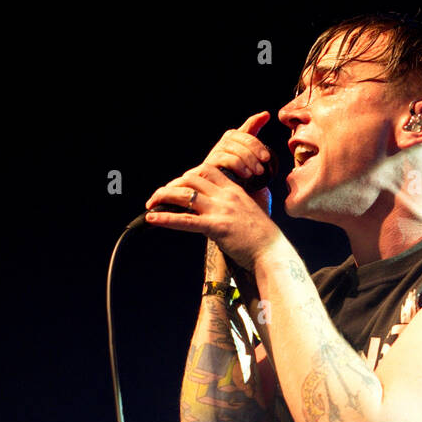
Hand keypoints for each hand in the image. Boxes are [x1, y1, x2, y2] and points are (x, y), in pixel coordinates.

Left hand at [144, 112, 282, 270]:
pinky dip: (166, 218)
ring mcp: (221, 210)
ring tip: (149, 204)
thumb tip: (216, 212)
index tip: (178, 184)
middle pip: (192, 178)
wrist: (272, 252)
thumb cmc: (262, 238)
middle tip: (159, 196)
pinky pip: (185, 221)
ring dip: (163, 197)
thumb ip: (232, 207)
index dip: (189, 174)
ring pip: (185, 195)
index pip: (207, 169)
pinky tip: (152, 219)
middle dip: (172, 184)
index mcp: (235, 190)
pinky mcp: (216, 227)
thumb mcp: (248, 214)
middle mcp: (226, 196)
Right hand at [201, 112, 273, 215]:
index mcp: (232, 144)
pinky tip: (246, 176)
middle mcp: (220, 148)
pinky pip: (221, 158)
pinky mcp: (206, 168)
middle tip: (264, 165)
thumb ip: (256, 141)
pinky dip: (236, 165)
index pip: (244, 133)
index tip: (267, 157)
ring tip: (256, 173)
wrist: (231, 214)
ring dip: (245, 159)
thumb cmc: (243, 191)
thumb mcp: (253, 163)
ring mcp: (212, 157)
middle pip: (235, 138)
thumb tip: (265, 114)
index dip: (256, 142)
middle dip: (252, 151)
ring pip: (228, 148)